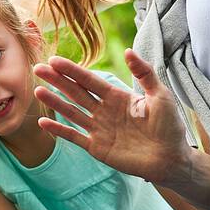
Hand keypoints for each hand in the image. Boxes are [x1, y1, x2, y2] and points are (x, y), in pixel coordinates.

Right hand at [33, 48, 192, 185]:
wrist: (171, 158)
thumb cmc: (169, 126)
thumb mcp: (160, 95)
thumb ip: (144, 73)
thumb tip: (128, 51)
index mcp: (117, 97)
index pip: (90, 80)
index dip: (72, 70)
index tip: (54, 60)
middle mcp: (104, 111)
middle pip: (76, 92)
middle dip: (57, 80)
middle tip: (38, 68)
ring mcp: (99, 129)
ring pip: (72, 112)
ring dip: (55, 101)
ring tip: (37, 91)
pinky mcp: (97, 147)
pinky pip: (74, 136)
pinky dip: (59, 130)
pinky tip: (43, 122)